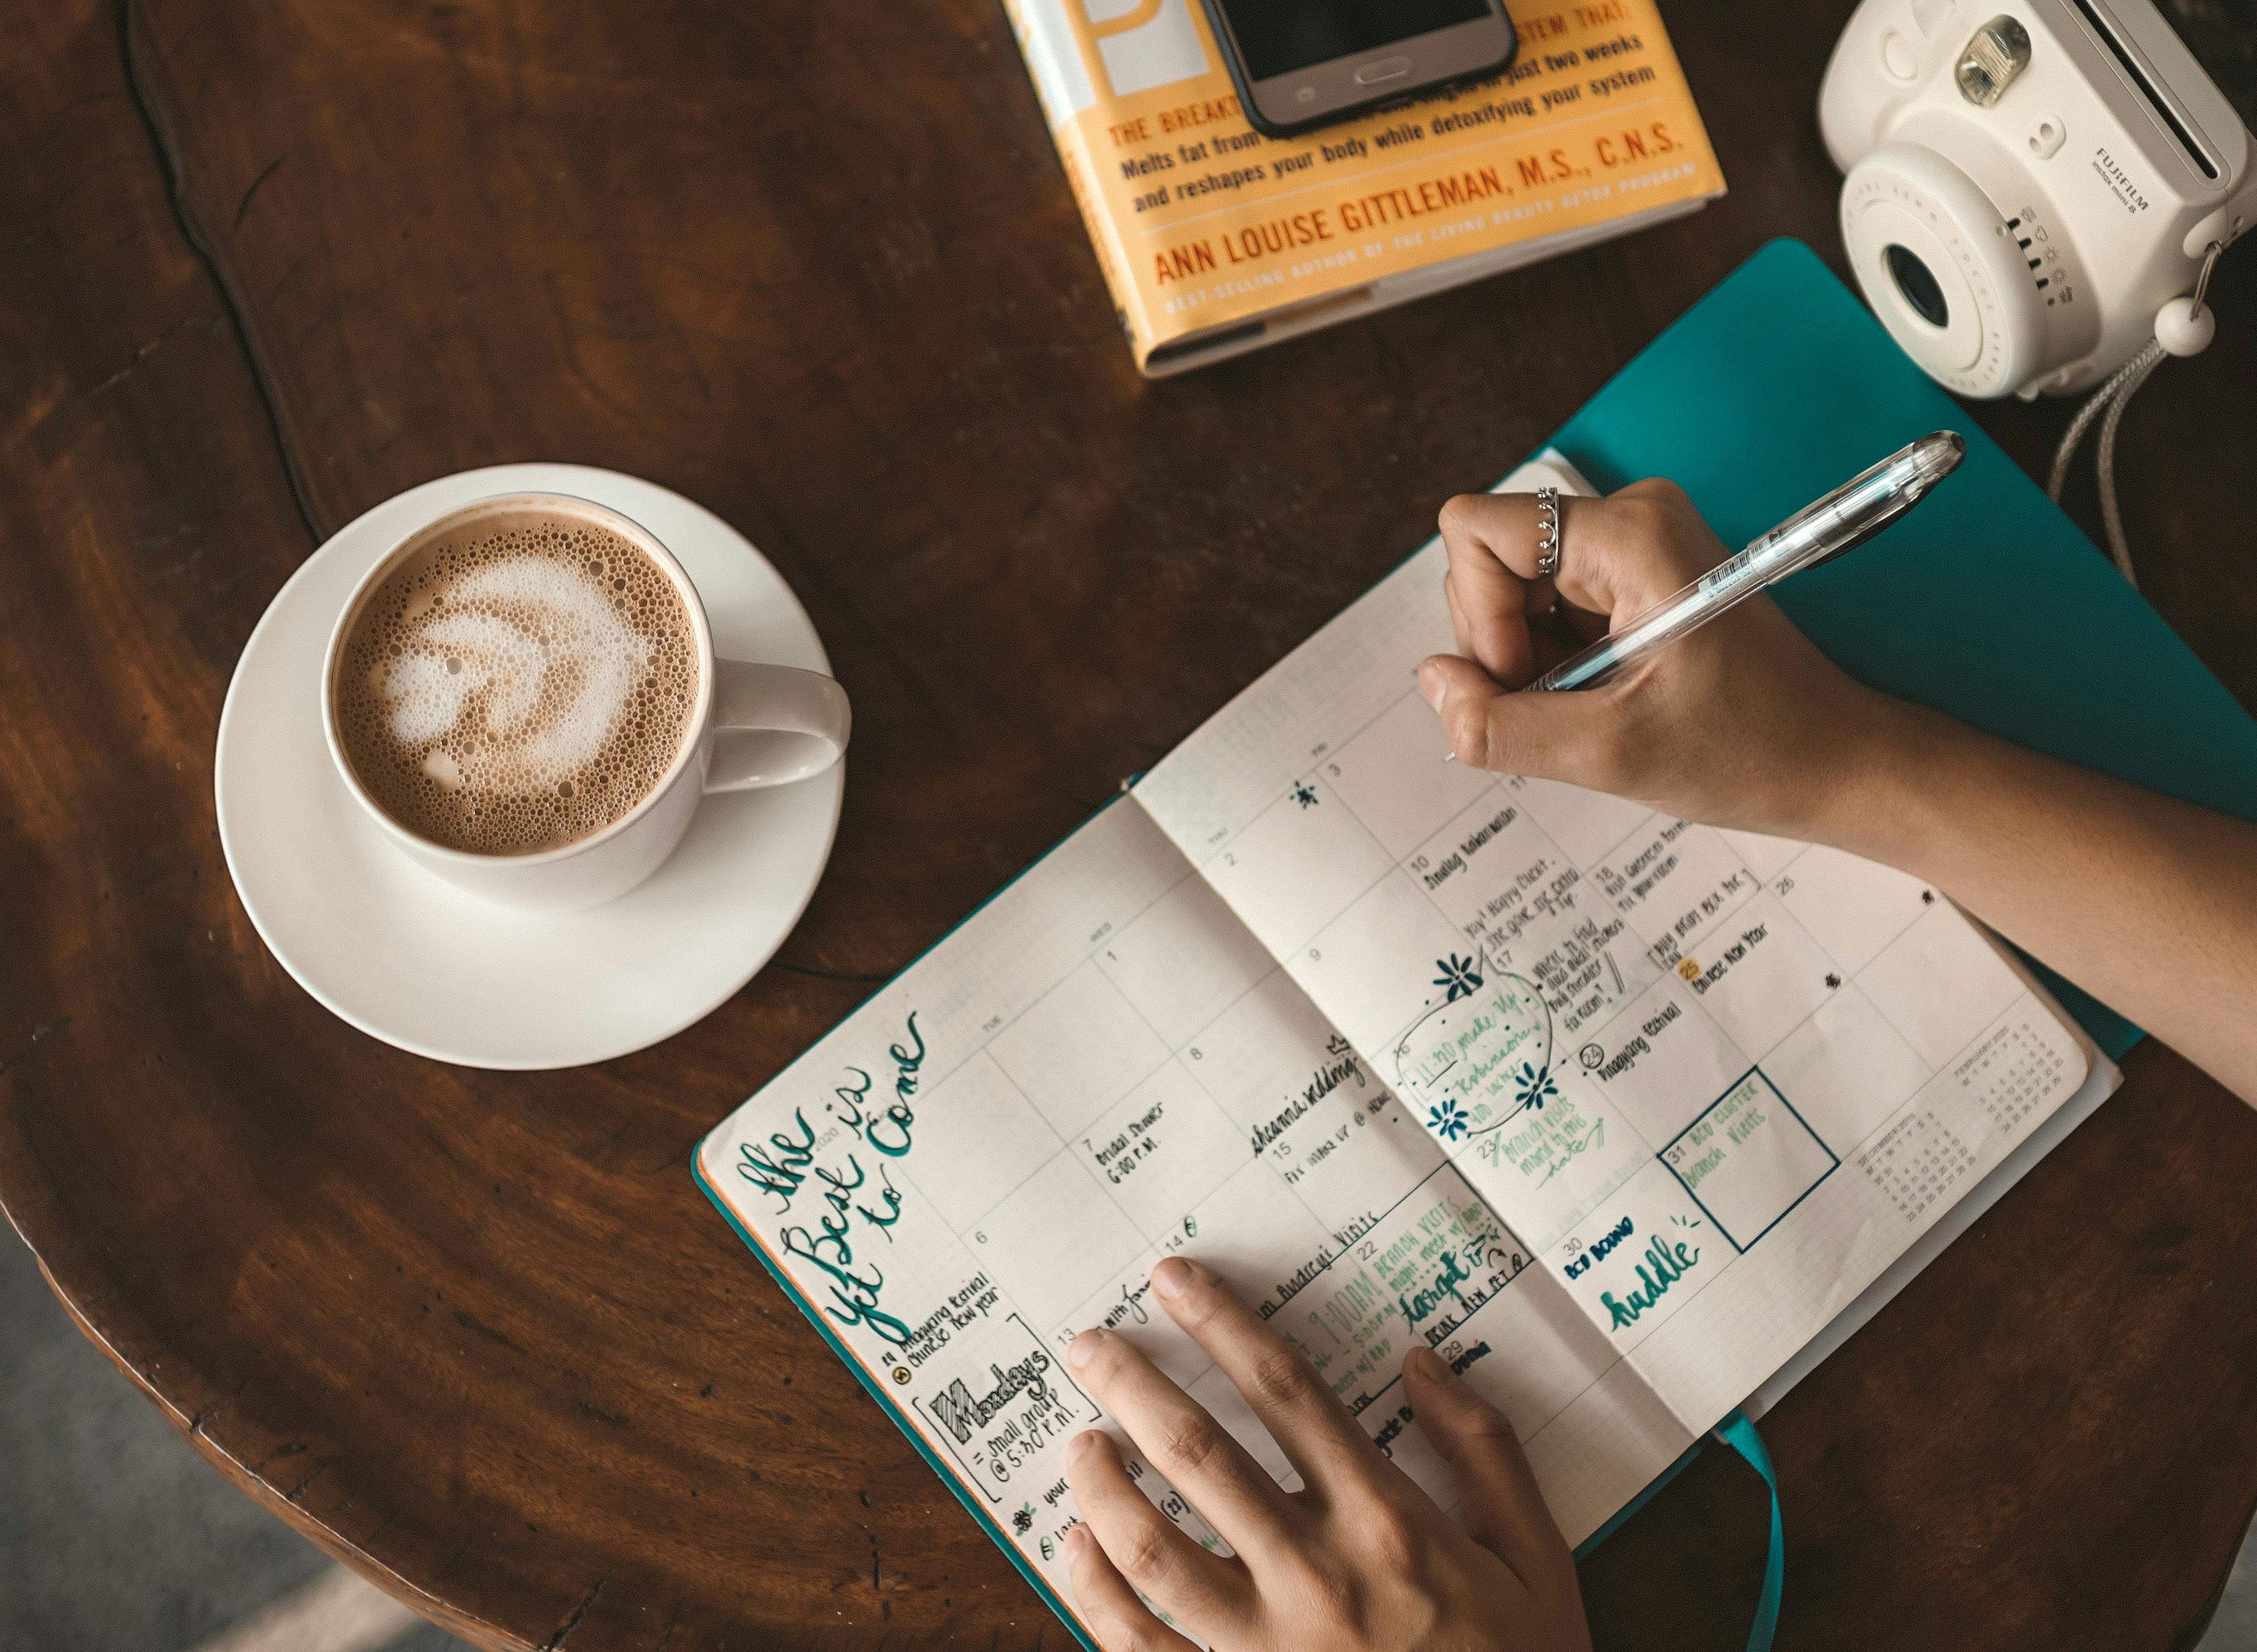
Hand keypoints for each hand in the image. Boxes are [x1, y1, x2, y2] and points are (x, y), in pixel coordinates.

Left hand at [1061, 1257, 1590, 1651]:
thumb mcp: (1536, 1557)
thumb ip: (1485, 1450)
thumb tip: (1423, 1362)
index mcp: (1387, 1520)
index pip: (1286, 1391)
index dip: (1222, 1323)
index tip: (1175, 1279)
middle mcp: (1317, 1572)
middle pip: (1198, 1451)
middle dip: (1132, 1384)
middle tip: (1089, 1346)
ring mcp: (1268, 1644)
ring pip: (1150, 1544)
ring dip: (1100, 1484)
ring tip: (1081, 1443)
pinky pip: (1140, 1643)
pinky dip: (1094, 1591)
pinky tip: (1076, 1549)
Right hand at [1418, 480, 1909, 838]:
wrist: (1836, 761)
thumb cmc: (1751, 749)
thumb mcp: (1610, 754)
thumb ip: (1499, 724)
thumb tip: (1432, 682)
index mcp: (1629, 534)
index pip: (1477, 531)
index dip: (1480, 616)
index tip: (1531, 678)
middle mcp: (1629, 519)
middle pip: (1489, 562)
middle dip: (1506, 644)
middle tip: (1573, 703)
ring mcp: (1634, 545)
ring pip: (1514, 591)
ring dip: (1533, 661)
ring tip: (1600, 703)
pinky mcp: (1637, 575)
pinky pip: (1550, 608)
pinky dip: (1560, 662)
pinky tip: (1610, 695)